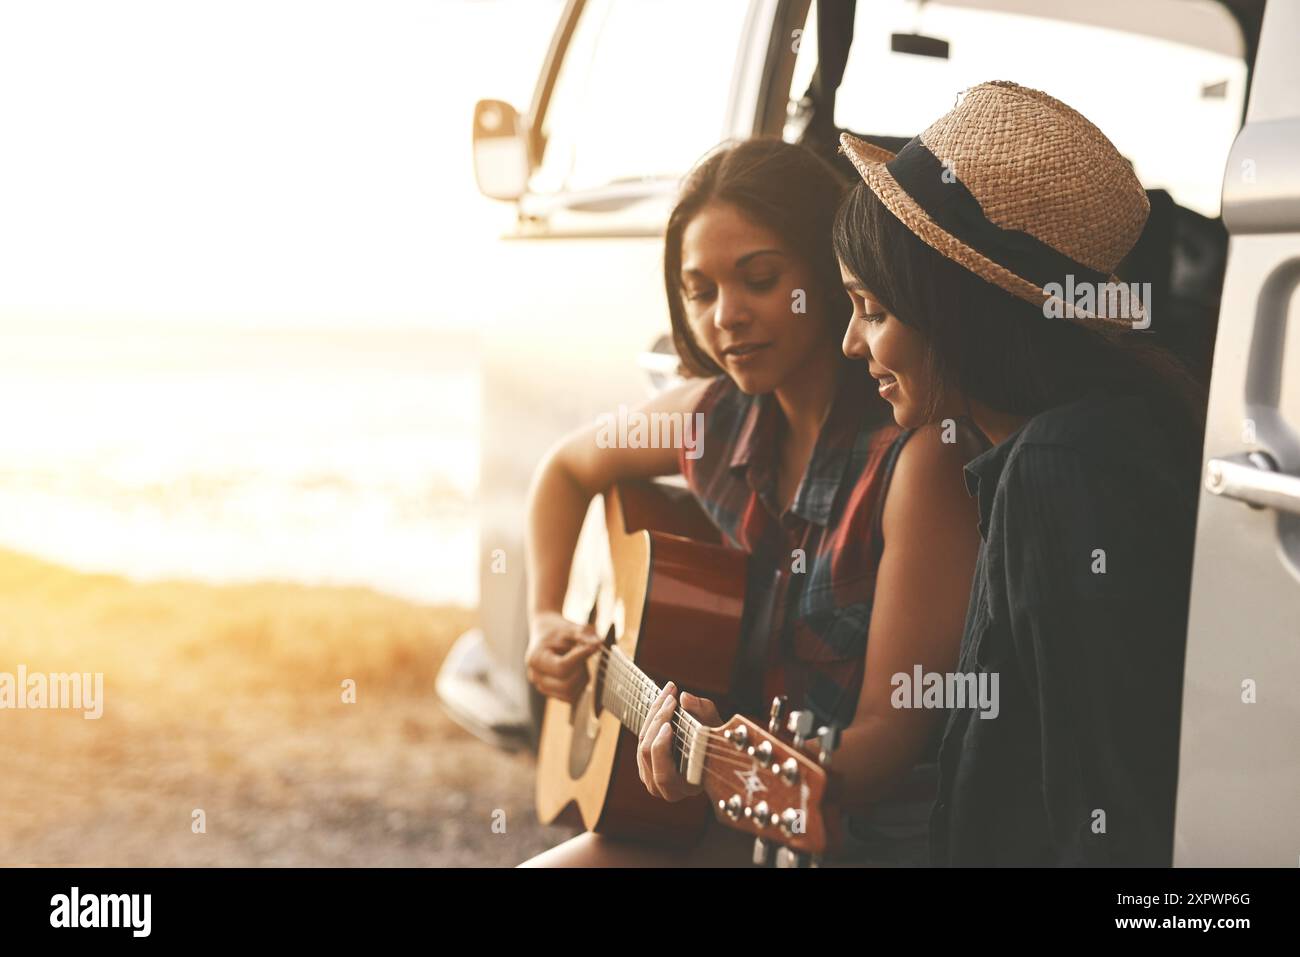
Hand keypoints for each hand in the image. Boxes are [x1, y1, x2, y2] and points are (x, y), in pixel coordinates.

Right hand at [525, 611, 602, 702]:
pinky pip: (572, 698)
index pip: (562, 667)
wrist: (545, 633)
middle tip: (583, 653)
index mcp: (536, 659)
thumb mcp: (570, 628)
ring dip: (582, 678)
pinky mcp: (552, 694)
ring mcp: (543, 688)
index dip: (581, 658)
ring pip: (571, 695)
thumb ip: (584, 634)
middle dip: (581, 670)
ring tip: (579, 661)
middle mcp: (536, 677)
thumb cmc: (557, 631)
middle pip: (567, 685)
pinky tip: (578, 670)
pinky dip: (580, 685)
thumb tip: (598, 644)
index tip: (594, 646)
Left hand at [637, 682, 722, 801]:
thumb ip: (704, 711)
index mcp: (683, 789)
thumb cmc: (714, 744)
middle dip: (658, 721)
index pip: (663, 774)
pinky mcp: (644, 767)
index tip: (669, 725)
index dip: (662, 749)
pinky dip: (650, 719)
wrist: (708, 754)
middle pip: (648, 753)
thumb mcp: (715, 728)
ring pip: (641, 745)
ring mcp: (650, 780)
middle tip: (671, 698)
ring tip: (668, 695)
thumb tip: (685, 698)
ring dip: (654, 715)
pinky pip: (640, 741)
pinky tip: (662, 704)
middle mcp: (664, 790)